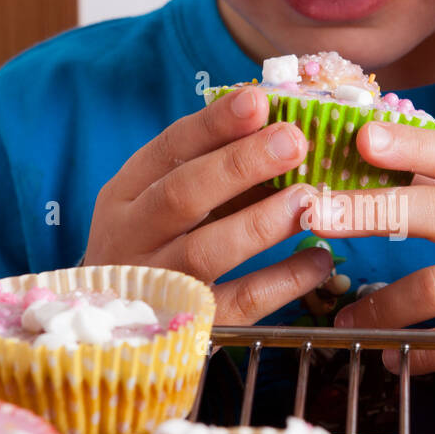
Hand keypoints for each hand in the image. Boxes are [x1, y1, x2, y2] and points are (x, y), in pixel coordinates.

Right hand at [84, 88, 330, 322]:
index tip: (258, 99)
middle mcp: (132, 238)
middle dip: (239, 165)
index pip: (168, 150)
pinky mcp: (192, 327)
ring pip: (206, 251)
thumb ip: (207, 169)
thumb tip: (278, 126)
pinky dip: (283, 280)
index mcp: (126, 196)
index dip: (214, 123)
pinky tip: (318, 260)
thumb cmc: (155, 250)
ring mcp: (159, 285)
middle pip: (181, 196)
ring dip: (261, 222)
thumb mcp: (160, 204)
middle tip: (292, 141)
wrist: (116, 334)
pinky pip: (241, 303)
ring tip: (307, 198)